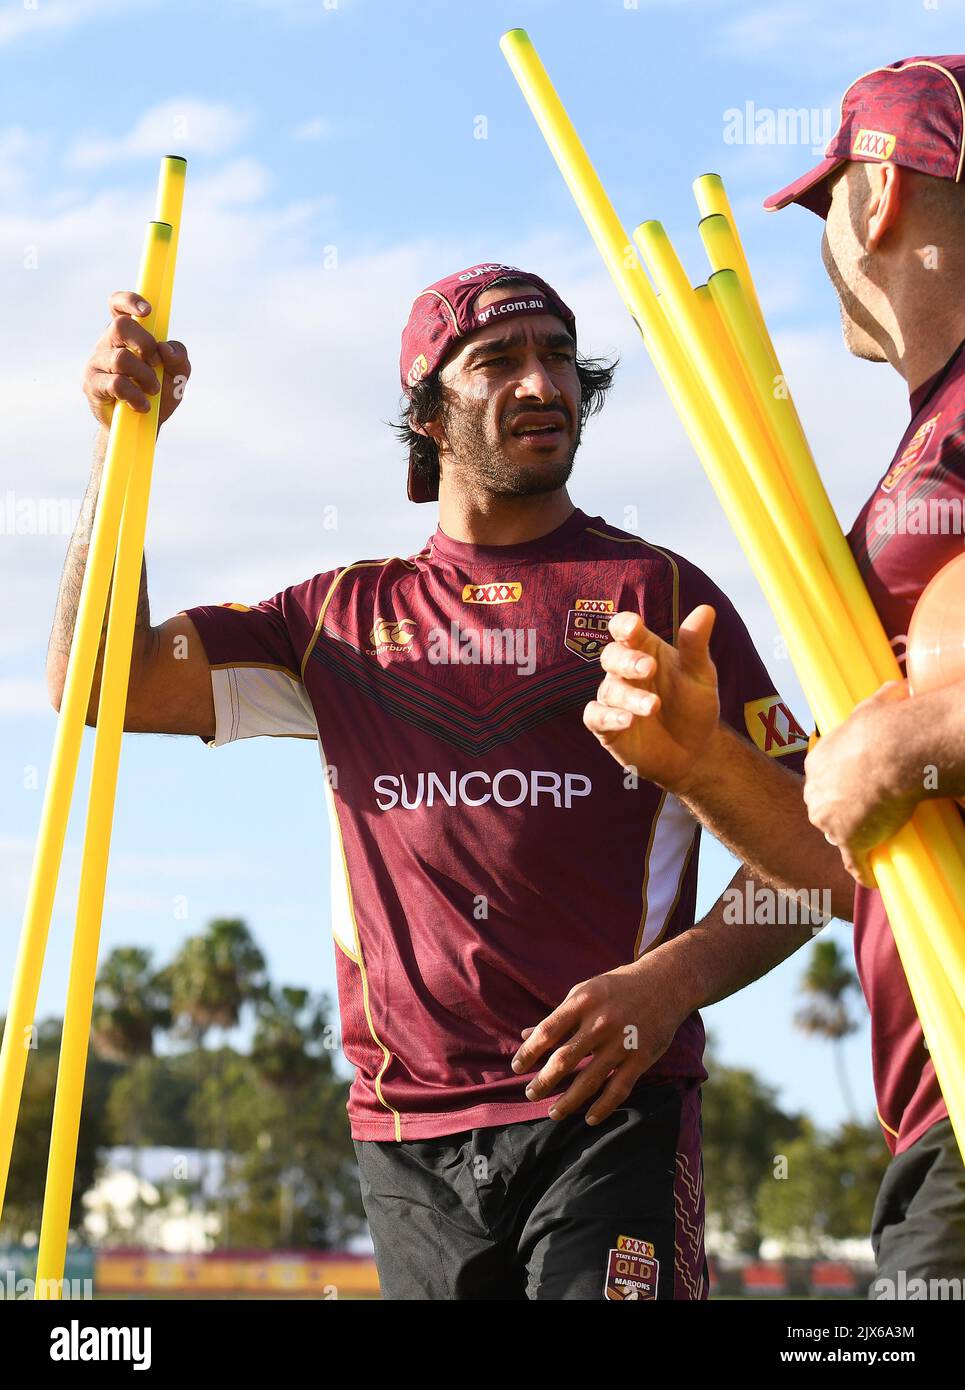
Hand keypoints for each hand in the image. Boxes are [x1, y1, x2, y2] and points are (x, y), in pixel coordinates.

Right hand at [82, 290, 190, 428]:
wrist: (142, 427)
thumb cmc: (159, 395)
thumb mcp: (178, 374)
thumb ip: (179, 356)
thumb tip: (165, 348)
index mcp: (126, 335)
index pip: (117, 305)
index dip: (129, 301)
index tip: (148, 312)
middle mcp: (107, 343)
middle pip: (120, 326)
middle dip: (145, 344)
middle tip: (156, 363)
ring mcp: (96, 363)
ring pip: (121, 358)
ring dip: (145, 376)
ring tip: (152, 391)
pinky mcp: (91, 384)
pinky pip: (116, 383)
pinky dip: (136, 395)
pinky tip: (142, 406)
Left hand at [510, 962, 684, 1124]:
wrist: (665, 984)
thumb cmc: (616, 988)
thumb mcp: (584, 992)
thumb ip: (557, 1016)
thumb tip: (525, 1035)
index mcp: (583, 1002)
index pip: (547, 1031)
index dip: (529, 1052)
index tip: (516, 1068)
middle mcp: (601, 1022)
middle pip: (565, 1059)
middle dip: (544, 1081)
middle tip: (529, 1095)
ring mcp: (622, 1042)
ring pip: (590, 1080)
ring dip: (569, 1101)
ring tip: (553, 1113)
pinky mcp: (641, 1058)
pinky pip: (619, 1089)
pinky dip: (603, 1106)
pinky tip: (589, 1118)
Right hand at [583, 606, 719, 793]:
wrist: (695, 752)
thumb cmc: (694, 707)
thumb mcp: (700, 675)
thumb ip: (696, 645)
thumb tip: (706, 609)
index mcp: (644, 651)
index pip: (624, 629)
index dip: (624, 625)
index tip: (634, 627)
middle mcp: (624, 672)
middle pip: (611, 656)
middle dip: (627, 661)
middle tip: (649, 668)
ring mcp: (614, 699)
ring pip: (609, 689)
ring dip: (630, 697)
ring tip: (654, 706)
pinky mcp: (606, 726)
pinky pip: (595, 716)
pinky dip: (608, 717)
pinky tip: (628, 721)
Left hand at [803, 680, 916, 887]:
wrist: (894, 750)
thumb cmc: (885, 725)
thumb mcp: (876, 705)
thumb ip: (880, 700)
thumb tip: (896, 687)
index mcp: (818, 762)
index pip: (823, 781)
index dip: (839, 788)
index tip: (854, 791)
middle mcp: (816, 792)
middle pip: (825, 810)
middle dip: (840, 815)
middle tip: (865, 819)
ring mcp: (830, 819)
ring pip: (837, 835)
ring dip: (853, 841)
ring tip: (873, 846)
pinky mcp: (849, 839)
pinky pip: (852, 862)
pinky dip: (861, 870)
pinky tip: (870, 877)